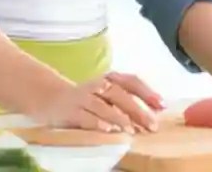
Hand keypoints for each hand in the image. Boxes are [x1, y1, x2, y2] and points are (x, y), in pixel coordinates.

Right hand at [34, 72, 165, 132]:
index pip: (131, 81)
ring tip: (131, 129)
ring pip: (102, 105)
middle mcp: (97, 86)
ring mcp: (82, 98)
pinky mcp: (70, 111)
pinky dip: (96, 123)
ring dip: (118, 117)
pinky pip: (84, 116)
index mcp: (109, 80)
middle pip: (119, 94)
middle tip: (151, 124)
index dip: (147, 92)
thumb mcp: (105, 95)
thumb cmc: (86, 99)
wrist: (50, 98)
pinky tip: (107, 131)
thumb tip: (154, 112)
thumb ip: (126, 101)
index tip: (162, 105)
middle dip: (137, 110)